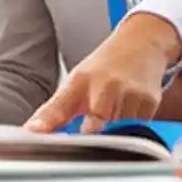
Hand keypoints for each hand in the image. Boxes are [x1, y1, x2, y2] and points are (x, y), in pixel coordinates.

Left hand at [25, 14, 180, 133]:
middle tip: (89, 134)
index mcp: (80, 82)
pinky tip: (130, 112)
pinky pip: (138, 129)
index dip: (49, 121)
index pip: (61, 107)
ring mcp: (129, 94)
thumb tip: (32, 132)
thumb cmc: (104, 69)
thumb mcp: (75, 83)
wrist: (141, 45)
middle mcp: (105, 87)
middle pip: (94, 128)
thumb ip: (55, 111)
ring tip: (113, 116)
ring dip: (114, 135)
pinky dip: (132, 128)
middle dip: (90, 136)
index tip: (36, 132)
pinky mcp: (149, 103)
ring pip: (118, 133)